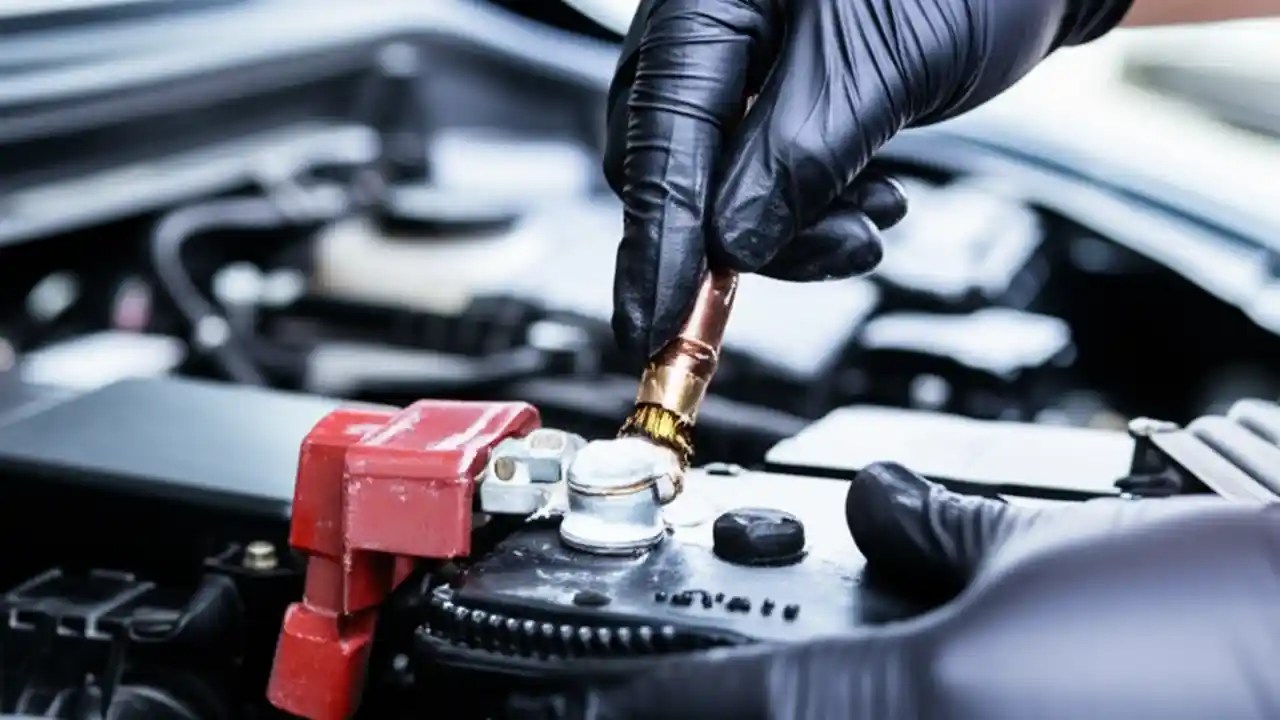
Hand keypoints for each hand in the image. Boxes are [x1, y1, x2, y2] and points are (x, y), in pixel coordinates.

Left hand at [521, 464, 1279, 718]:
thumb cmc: (1212, 616)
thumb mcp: (1034, 546)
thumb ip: (935, 528)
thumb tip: (890, 505)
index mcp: (899, 693)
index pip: (691, 699)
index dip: (588, 698)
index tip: (523, 691)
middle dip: (653, 709)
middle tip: (609, 692)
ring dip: (749, 707)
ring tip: (772, 668)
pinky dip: (839, 706)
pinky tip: (864, 681)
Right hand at [606, 0, 1134, 357]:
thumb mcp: (876, 72)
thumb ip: (794, 161)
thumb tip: (731, 249)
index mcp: (702, 5)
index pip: (656, 143)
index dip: (655, 246)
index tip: (655, 330)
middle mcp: (703, 36)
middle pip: (673, 173)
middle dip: (747, 236)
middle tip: (834, 254)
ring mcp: (735, 70)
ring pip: (721, 192)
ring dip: (796, 230)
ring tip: (875, 216)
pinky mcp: (775, 103)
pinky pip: (764, 181)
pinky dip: (815, 211)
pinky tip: (873, 198)